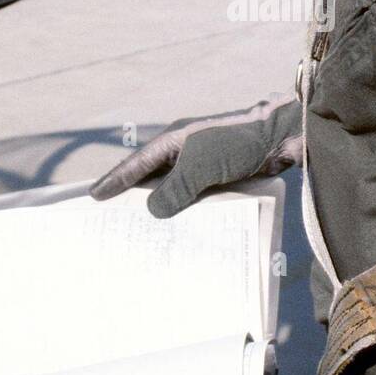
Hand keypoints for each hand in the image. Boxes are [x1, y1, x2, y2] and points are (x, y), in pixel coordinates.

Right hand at [90, 93, 302, 213]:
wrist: (282, 138)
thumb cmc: (237, 142)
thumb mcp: (199, 166)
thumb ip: (174, 189)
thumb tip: (153, 212)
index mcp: (173, 142)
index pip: (136, 164)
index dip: (115, 180)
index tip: (93, 196)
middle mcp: (185, 154)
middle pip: (153, 181)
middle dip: (135, 201)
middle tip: (114, 224)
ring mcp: (204, 168)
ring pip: (175, 193)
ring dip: (164, 212)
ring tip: (146, 237)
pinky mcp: (222, 181)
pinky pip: (197, 201)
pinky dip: (188, 215)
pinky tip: (184, 234)